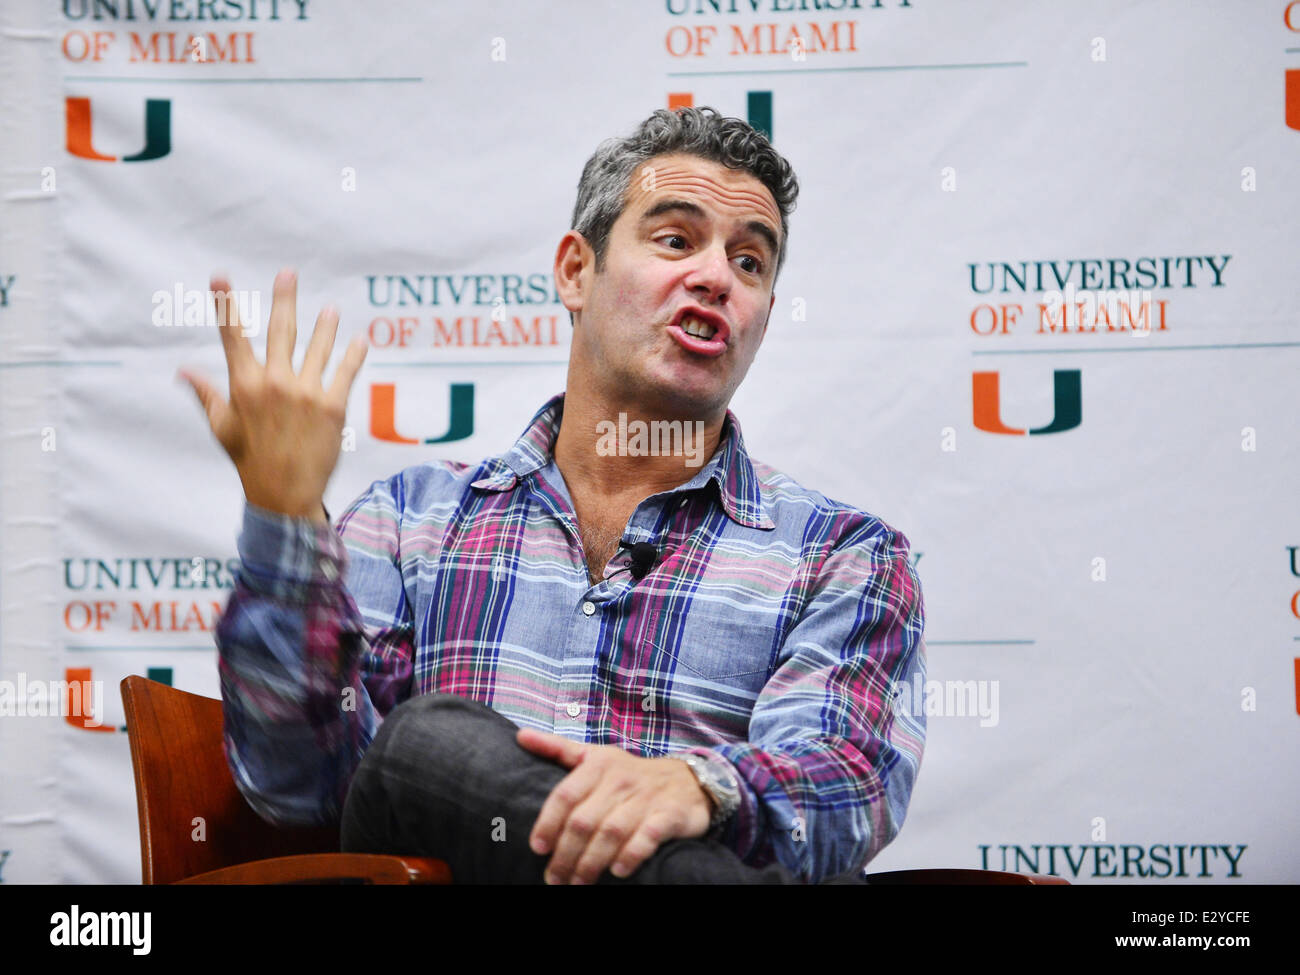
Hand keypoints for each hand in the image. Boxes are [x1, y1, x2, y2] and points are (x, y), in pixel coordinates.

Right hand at [179, 269, 366, 520]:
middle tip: (289, 273)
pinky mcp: (332, 407)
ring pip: (318, 347)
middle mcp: (275, 383)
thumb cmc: (250, 461)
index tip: (220, 277)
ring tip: (332, 309)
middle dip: (284, 299)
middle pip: (281, 331)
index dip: (226, 305)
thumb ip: (206, 394)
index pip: (232, 337)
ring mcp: (305, 393)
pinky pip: (345, 372)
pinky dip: (354, 354)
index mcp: (244, 386)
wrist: (284, 495)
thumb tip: (183, 371)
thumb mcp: (223, 427)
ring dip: (326, 326)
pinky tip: (361, 340)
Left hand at [517, 728, 712, 884]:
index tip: (538, 848)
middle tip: (554, 878)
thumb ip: (557, 749)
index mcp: (598, 765)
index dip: (548, 823)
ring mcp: (646, 798)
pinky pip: (648, 836)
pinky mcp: (669, 815)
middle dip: (566, 854)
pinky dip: (632, 854)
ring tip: (578, 883)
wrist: (687, 779)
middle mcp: (621, 780)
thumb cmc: (630, 773)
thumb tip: (520, 736)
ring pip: (611, 832)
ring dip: (591, 862)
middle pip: (585, 821)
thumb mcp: (595, 755)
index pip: (566, 795)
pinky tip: (617, 871)